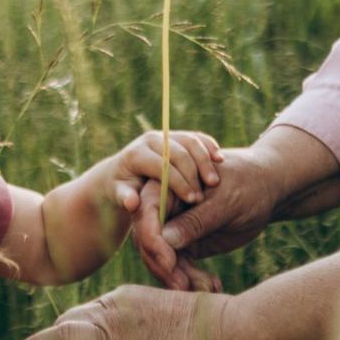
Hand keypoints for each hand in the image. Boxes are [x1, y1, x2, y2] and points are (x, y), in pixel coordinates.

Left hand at [104, 129, 221, 221]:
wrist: (123, 170)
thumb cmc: (123, 187)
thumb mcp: (120, 194)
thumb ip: (125, 198)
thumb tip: (132, 204)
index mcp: (137, 154)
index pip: (162, 165)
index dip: (178, 182)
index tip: (192, 199)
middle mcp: (151, 139)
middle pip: (178, 152)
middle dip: (193, 174)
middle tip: (204, 195)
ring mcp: (166, 135)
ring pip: (190, 141)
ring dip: (205, 160)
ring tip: (214, 182)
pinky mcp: (176, 136)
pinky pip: (196, 137)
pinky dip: (209, 146)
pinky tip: (220, 160)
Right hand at [135, 140, 290, 289]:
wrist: (266, 189)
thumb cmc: (247, 184)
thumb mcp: (226, 201)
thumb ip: (197, 220)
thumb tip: (166, 240)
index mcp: (169, 185)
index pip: (147, 212)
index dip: (152, 240)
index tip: (169, 263)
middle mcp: (165, 207)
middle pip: (149, 240)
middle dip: (164, 267)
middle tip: (184, 287)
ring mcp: (174, 227)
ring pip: (163, 258)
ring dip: (179, 278)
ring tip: (207, 288)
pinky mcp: (186, 245)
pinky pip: (180, 266)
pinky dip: (192, 279)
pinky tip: (213, 285)